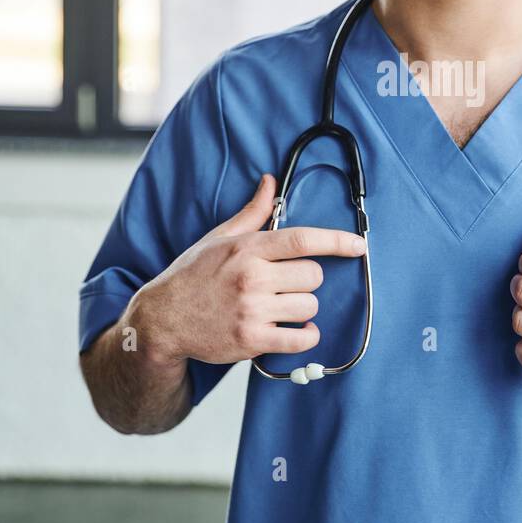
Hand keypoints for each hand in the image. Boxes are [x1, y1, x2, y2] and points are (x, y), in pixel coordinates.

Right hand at [132, 174, 366, 367]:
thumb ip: (251, 213)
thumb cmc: (194, 275)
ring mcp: (252, 311)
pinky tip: (296, 331)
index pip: (302, 239)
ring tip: (283, 307)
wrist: (162, 320)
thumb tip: (269, 181)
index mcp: (247, 249)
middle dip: (307, 280)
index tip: (358, 245)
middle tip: (287, 284)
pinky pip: (301, 339)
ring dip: (304, 308)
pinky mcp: (252, 341)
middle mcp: (251, 278)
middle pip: (313, 276)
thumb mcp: (219, 239)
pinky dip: (306, 336)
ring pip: (310, 306)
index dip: (336, 240)